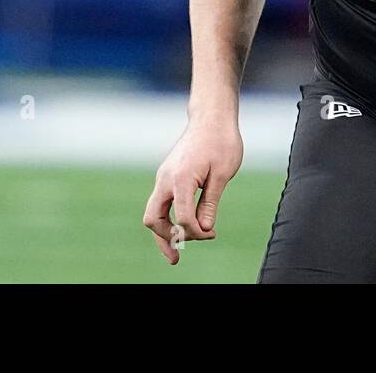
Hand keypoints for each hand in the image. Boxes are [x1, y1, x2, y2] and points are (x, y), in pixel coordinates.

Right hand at [143, 117, 243, 264]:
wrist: (212, 117)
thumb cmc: (221, 142)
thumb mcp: (222, 174)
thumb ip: (210, 203)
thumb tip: (204, 229)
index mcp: (180, 178)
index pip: (181, 218)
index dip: (195, 232)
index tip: (212, 233)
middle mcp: (165, 178)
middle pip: (153, 218)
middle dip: (163, 240)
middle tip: (175, 258)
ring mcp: (164, 176)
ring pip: (154, 211)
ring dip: (164, 231)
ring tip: (175, 251)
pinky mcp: (168, 175)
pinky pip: (162, 202)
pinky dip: (169, 217)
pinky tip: (182, 226)